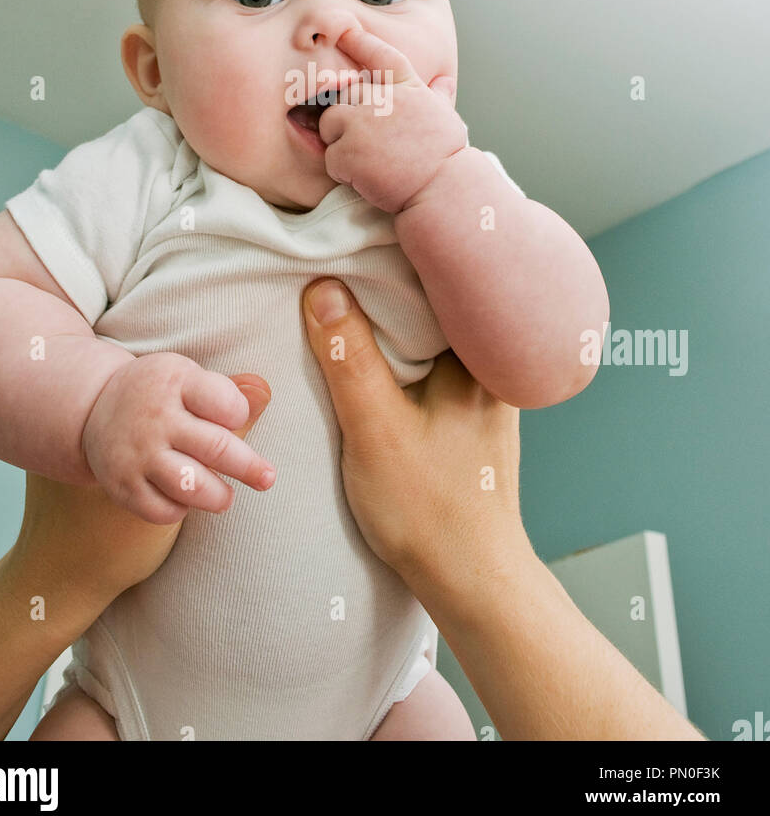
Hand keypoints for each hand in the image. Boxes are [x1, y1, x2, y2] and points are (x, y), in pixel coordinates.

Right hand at [81, 353, 275, 524]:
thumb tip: (265, 392)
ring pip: (191, 486)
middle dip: (249, 468)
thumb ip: (228, 390)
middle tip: (266, 478)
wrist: (92, 406)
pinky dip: (181, 510)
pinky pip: (163, 511)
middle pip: (217, 448)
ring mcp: (137, 453)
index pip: (226, 404)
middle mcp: (156, 418)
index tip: (235, 420)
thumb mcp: (188, 377)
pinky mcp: (123, 485)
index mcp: (175, 382)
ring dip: (218, 496)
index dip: (239, 415)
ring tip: (225, 496)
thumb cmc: (160, 393)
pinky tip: (185, 498)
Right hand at [300, 277, 526, 584]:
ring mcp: (484, 391)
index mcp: (479, 356)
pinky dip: (402, 351)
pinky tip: (372, 353)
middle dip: (388, 281)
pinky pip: (432, 362)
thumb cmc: (432, 511)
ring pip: (432, 333)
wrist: (472, 581)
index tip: (350, 234)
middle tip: (340, 255)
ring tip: (348, 292)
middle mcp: (491, 365)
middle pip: (434, 301)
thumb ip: (348, 357)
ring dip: (393, 319)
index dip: (392, 252)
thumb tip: (323, 287)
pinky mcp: (469, 415)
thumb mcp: (375, 429)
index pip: (438, 278)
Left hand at [318, 23, 467, 213]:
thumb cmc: (445, 158)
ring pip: (330, 124)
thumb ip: (437, 97)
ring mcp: (362, 122)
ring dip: (343, 144)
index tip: (345, 28)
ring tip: (371, 161)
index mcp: (408, 87)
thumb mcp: (445, 117)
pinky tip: (367, 177)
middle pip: (345, 95)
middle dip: (350, 117)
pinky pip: (330, 157)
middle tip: (372, 144)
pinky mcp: (347, 150)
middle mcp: (382, 98)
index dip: (361, 40)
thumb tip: (444, 84)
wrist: (442, 189)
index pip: (381, 55)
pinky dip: (343, 171)